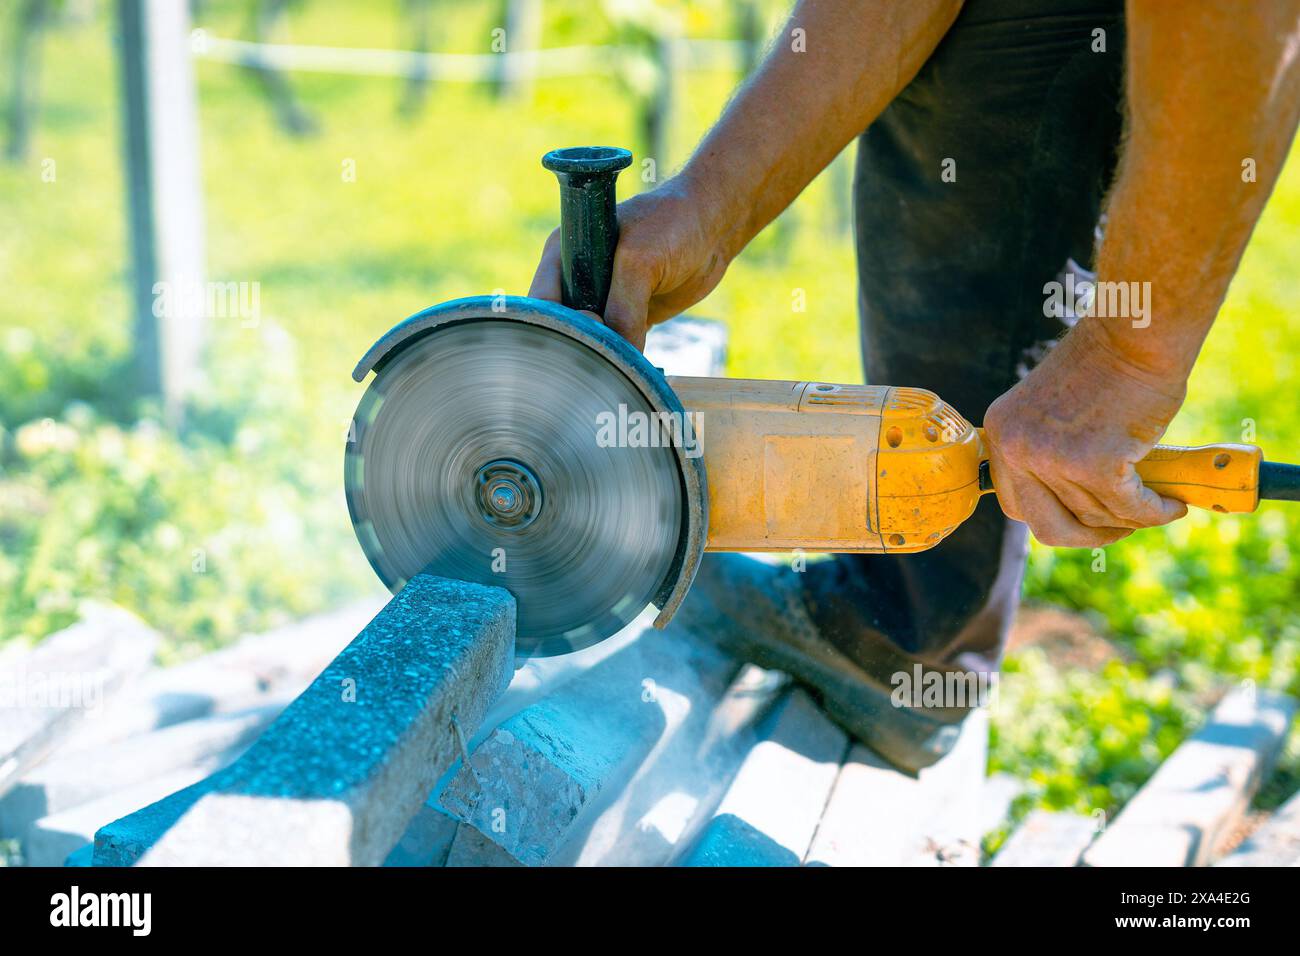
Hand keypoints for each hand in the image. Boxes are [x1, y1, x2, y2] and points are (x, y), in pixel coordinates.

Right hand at [528, 175, 730, 349]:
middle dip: (580, 341)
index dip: (558, 321)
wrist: (713, 225)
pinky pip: (618, 344)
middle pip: (563, 324)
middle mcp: (577, 278)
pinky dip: (625, 355)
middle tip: (610, 347)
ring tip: (624, 358)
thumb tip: (619, 353)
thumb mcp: (639, 261)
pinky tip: (634, 363)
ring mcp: (602, 298)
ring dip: (604, 351)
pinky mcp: (628, 315)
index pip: (542, 300)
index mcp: (565, 252)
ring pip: (591, 338)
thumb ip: (623, 307)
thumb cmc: (672, 224)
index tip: (592, 326)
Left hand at [982, 318, 1189, 546]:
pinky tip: (1172, 506)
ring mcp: (1053, 458)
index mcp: (1001, 433)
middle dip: (1087, 536)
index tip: (1082, 519)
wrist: (1134, 330)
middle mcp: (1016, 448)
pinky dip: (1155, 512)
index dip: (1052, 517)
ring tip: (1156, 505)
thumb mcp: (1051, 410)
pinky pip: (1130, 507)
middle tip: (1119, 529)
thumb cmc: (1105, 361)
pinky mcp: (1096, 465)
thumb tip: (1074, 504)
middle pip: (1047, 525)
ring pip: (1095, 516)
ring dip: (1129, 519)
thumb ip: (1048, 450)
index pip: (1015, 504)